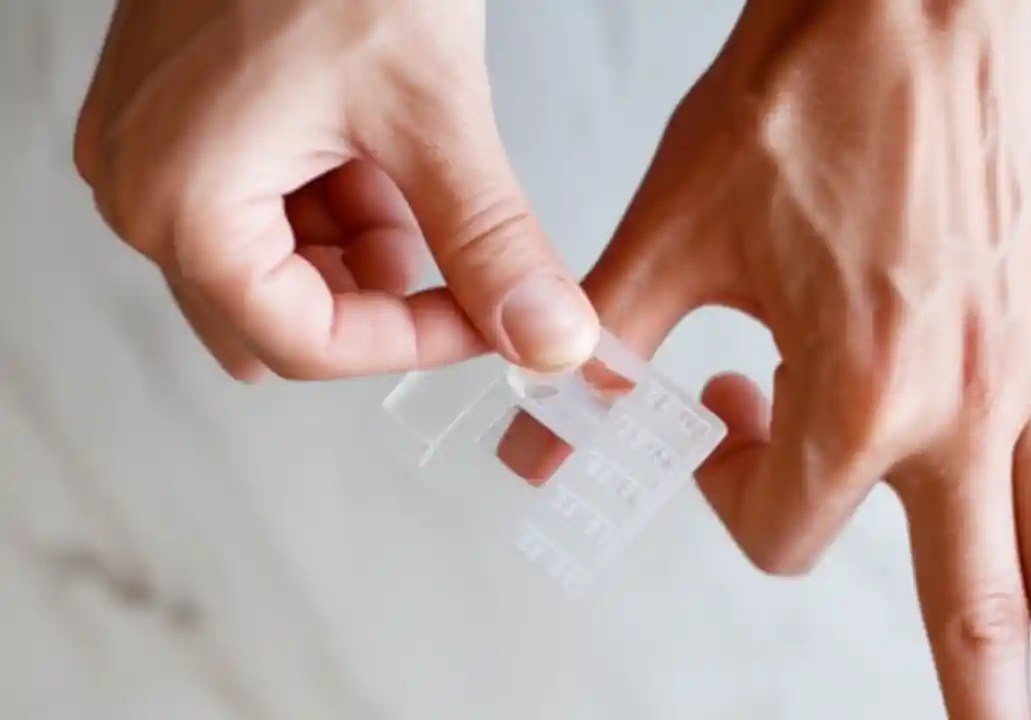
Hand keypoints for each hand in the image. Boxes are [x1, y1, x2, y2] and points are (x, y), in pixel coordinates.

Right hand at [74, 0, 598, 380]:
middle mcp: (142, 190)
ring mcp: (151, 153)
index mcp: (181, 204)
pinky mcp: (176, 120)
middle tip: (454, 243)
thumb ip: (492, 241)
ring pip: (275, 265)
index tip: (490, 321)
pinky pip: (258, 204)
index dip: (413, 344)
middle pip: (280, 314)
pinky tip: (379, 142)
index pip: (305, 344)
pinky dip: (333, 198)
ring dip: (363, 244)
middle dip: (380, 294)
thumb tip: (549, 337)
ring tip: (416, 162)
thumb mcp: (431, 110)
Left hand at [579, 2, 1030, 715]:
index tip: (719, 425)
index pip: (784, 529)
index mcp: (859, 388)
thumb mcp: (672, 230)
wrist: (909, 1)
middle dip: (977, 701)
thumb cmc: (800, 101)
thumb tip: (539, 434)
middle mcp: (968, 405)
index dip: (727, 496)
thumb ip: (607, 348)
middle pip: (969, 605)